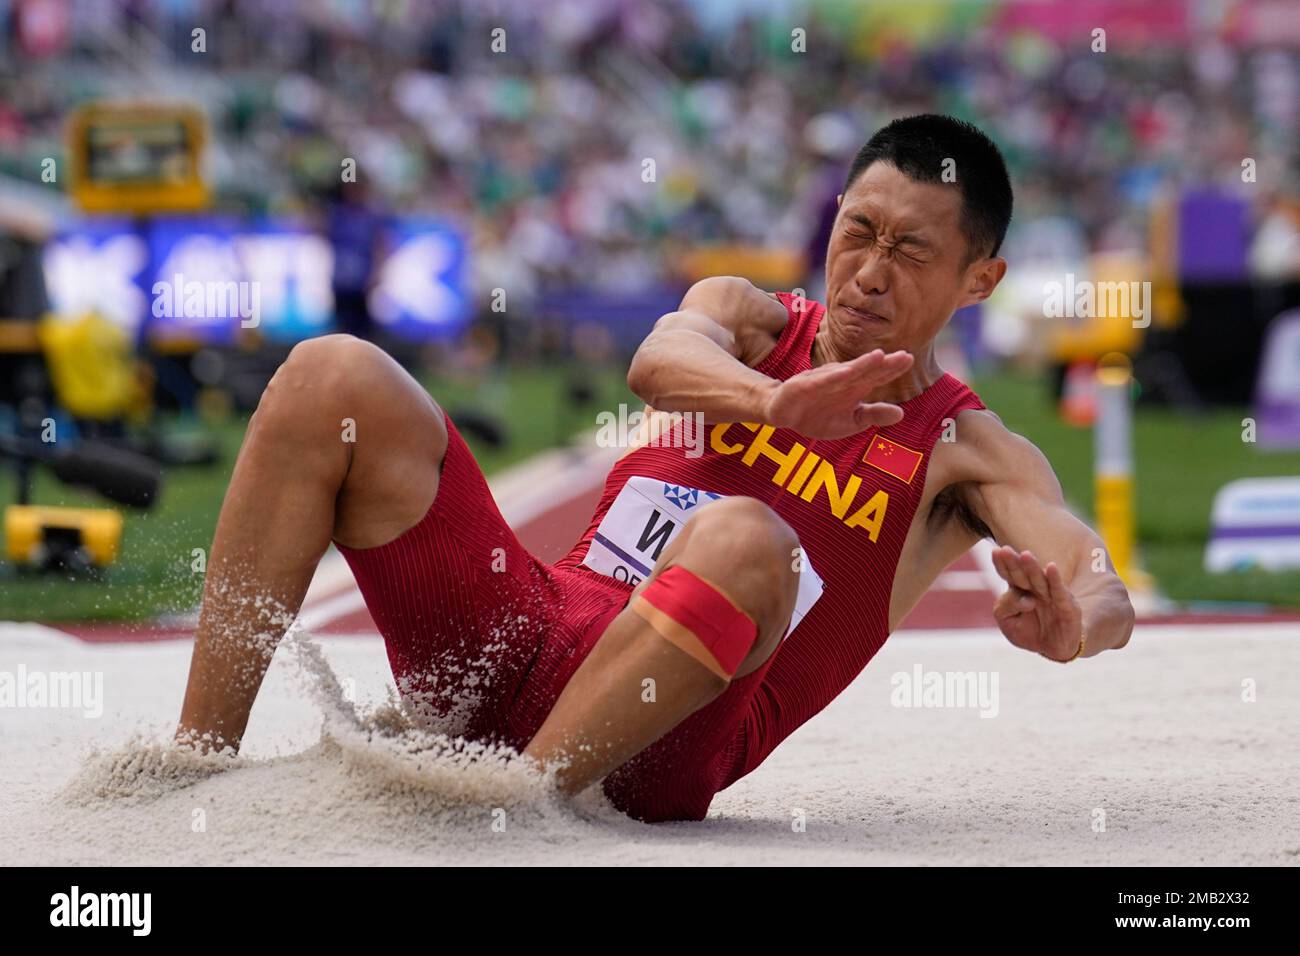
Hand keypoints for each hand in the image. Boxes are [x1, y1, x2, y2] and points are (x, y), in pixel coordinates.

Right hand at [762, 349, 912, 438]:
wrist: (784, 415)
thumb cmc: (819, 416)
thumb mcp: (850, 421)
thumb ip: (873, 415)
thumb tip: (901, 413)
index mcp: (854, 388)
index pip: (876, 376)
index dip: (892, 369)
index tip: (909, 359)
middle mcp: (841, 380)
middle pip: (865, 370)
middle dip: (883, 363)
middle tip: (904, 355)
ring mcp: (822, 381)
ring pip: (845, 372)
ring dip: (861, 364)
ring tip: (878, 357)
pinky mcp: (803, 385)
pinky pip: (820, 381)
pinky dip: (832, 376)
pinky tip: (845, 372)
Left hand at [990, 546, 1083, 660]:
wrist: (1053, 649)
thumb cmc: (1029, 632)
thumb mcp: (1008, 621)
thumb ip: (1006, 606)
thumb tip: (1023, 598)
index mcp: (1020, 590)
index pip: (1009, 574)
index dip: (1002, 564)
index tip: (995, 551)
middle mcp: (1036, 589)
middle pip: (1023, 574)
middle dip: (1014, 562)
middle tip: (1005, 550)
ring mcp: (1051, 596)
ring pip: (1039, 580)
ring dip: (1032, 568)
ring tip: (1025, 555)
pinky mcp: (1066, 605)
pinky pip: (1059, 591)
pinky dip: (1055, 579)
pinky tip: (1051, 567)